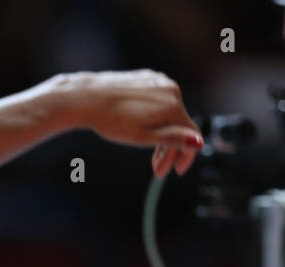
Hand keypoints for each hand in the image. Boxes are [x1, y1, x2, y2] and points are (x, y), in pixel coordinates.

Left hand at [52, 70, 201, 176]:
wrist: (85, 98)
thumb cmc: (111, 121)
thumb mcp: (142, 137)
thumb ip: (172, 139)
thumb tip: (199, 143)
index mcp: (172, 105)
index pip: (191, 134)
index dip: (185, 156)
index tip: (176, 171)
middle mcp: (171, 89)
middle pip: (180, 124)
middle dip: (169, 149)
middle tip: (156, 169)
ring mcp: (159, 81)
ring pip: (169, 113)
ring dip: (162, 133)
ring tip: (146, 148)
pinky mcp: (147, 78)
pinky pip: (159, 101)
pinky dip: (154, 117)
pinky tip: (141, 127)